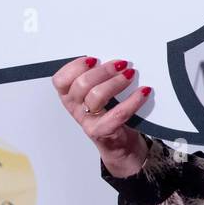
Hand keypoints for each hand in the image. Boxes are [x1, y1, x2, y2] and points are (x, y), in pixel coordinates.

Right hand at [53, 56, 151, 177]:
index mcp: (70, 97)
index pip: (60, 80)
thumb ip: (99, 78)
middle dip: (103, 71)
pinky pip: (118, 114)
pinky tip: (143, 92)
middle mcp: (76, 109)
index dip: (75, 67)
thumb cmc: (109, 115)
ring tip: (130, 75)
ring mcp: (88, 121)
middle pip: (81, 85)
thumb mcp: (98, 95)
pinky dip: (133, 100)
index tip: (93, 59)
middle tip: (121, 65)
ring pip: (96, 97)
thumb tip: (114, 59)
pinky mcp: (104, 132)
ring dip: (116, 82)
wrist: (120, 145)